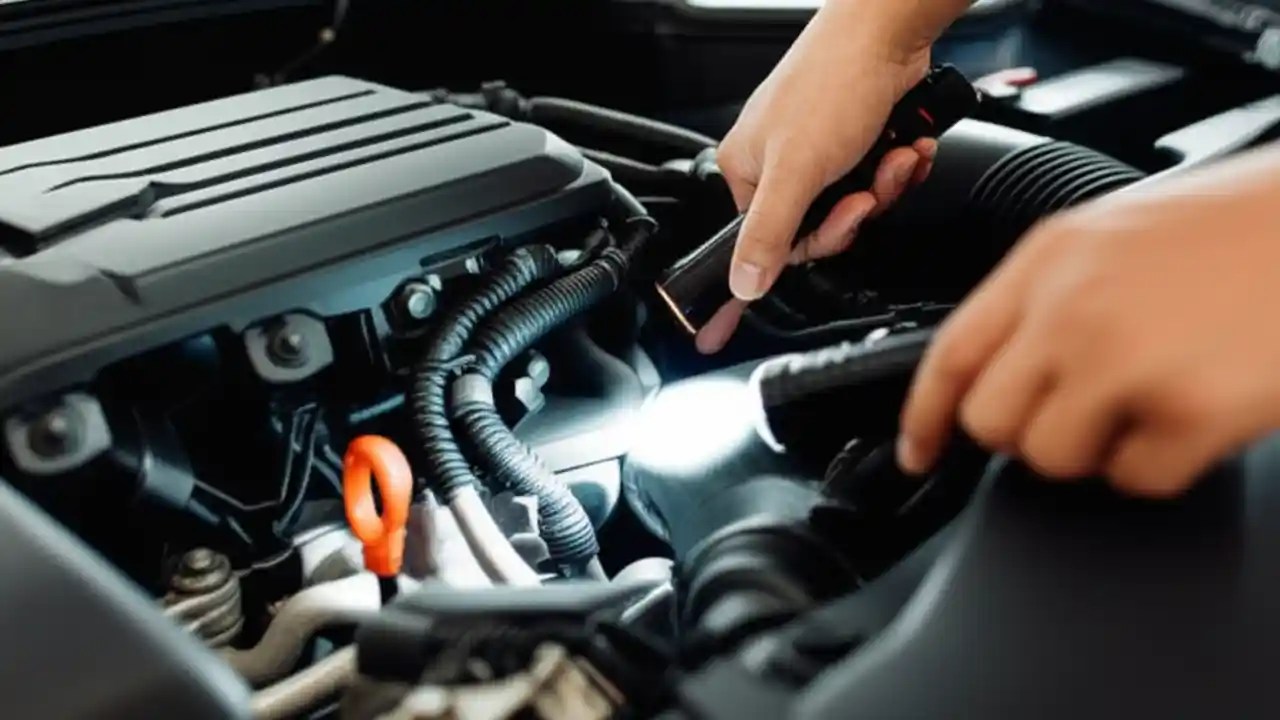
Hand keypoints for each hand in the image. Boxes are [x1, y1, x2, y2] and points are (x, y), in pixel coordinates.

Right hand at [695, 0, 964, 354]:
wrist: (887, 33)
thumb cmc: (833, 80)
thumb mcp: (796, 171)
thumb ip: (769, 234)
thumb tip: (743, 284)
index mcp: (746, 171)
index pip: (770, 244)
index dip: (800, 251)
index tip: (759, 302)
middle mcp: (778, 163)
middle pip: (819, 228)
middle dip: (856, 210)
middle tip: (864, 190)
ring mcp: (819, 152)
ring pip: (855, 206)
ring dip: (884, 186)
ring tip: (892, 156)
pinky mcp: (856, 141)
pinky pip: (877, 181)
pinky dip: (897, 168)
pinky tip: (904, 146)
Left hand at [898, 145, 1279, 497]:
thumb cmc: (1239, 228)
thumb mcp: (1114, 237)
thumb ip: (1047, 299)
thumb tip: (1001, 375)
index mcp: (1048, 260)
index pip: (950, 355)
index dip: (923, 417)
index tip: (917, 453)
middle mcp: (1071, 310)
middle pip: (991, 421)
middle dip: (1027, 433)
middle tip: (1081, 414)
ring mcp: (1126, 361)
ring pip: (1052, 459)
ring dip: (1096, 450)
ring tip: (1149, 403)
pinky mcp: (1190, 410)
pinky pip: (1136, 479)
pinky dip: (1164, 463)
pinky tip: (1196, 413)